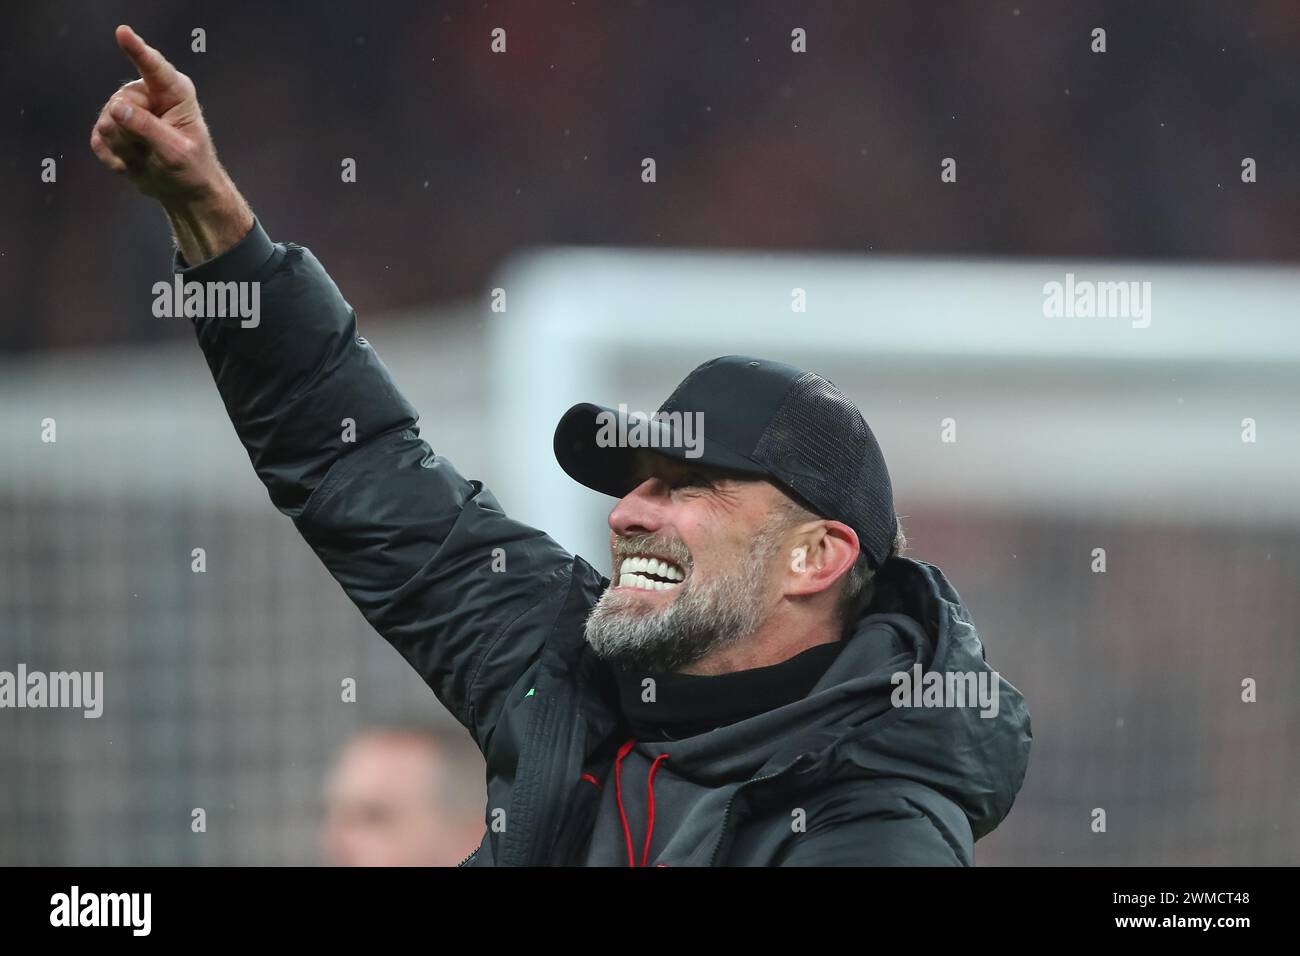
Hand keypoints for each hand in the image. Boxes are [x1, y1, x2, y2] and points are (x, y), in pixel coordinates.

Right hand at [90, 25, 221, 201]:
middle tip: (154, 152)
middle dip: (133, 134)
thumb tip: (116, 107)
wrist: (182, 191)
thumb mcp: (175, 152)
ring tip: (146, 156)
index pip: (154, 67)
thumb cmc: (190, 168)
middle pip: (121, 104)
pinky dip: (114, 158)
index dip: (137, 49)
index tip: (123, 32)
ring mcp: (128, 108)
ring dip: (125, 148)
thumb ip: (148, 128)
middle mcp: (148, 93)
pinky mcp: (112, 126)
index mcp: (174, 92)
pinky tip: (133, 163)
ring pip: (106, 122)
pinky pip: (98, 139)